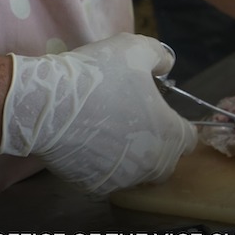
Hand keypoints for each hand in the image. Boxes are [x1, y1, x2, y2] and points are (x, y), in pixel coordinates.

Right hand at [2, 34, 196, 194]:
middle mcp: (150, 163)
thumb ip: (160, 57)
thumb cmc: (98, 75)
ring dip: (133, 157)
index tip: (163, 115)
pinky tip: (91, 145)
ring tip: (113, 133)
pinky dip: (105, 165)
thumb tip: (165, 65)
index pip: (189, 139)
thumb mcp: (137, 49)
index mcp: (169, 135)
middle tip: (139, 124)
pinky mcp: (93, 185)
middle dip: (159, 145)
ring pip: (138, 172)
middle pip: (166, 161)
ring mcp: (121, 178)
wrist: (45, 104)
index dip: (179, 125)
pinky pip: (108, 178)